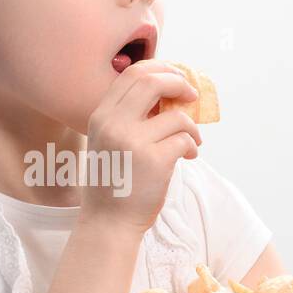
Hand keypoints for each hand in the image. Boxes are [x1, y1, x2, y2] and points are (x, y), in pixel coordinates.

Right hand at [81, 58, 202, 235]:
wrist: (108, 223)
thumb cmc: (113, 184)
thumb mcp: (107, 142)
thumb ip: (127, 117)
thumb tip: (167, 93)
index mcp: (101, 116)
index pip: (131, 74)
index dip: (159, 69)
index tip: (175, 77)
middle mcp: (113, 124)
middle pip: (152, 81)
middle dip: (179, 83)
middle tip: (192, 95)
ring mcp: (133, 142)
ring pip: (176, 116)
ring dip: (191, 126)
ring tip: (192, 141)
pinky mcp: (154, 160)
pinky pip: (184, 139)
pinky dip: (192, 146)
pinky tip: (188, 157)